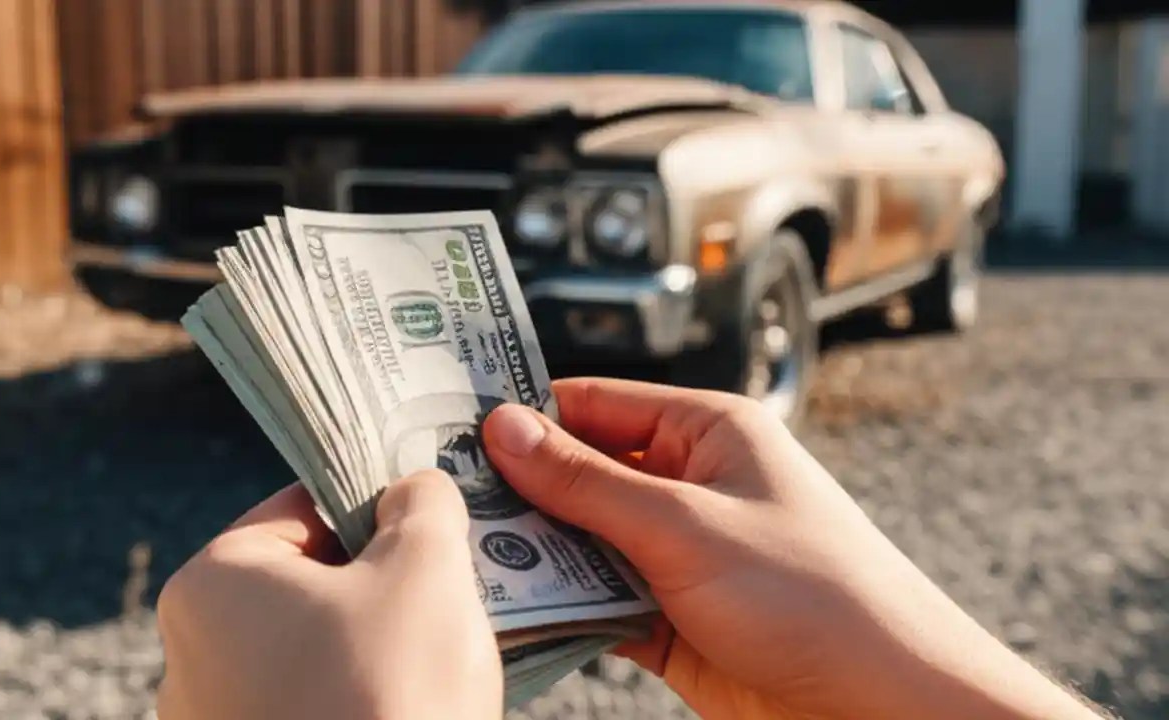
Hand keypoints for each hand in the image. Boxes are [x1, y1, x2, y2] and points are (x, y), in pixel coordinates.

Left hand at [156, 470, 500, 719]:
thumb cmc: (394, 692)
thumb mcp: (426, 567)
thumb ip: (423, 503)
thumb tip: (414, 491)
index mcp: (210, 584)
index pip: (303, 508)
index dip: (378, 506)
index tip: (434, 526)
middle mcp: (188, 655)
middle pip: (307, 580)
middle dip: (380, 580)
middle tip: (447, 590)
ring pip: (311, 648)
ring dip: (374, 642)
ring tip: (435, 657)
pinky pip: (310, 704)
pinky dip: (356, 698)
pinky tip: (408, 709)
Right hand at [483, 378, 1102, 719]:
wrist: (884, 704)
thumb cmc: (809, 592)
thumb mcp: (683, 525)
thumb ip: (585, 481)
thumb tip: (502, 427)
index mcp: (705, 432)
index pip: (594, 404)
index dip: (527, 415)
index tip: (449, 429)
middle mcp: (689, 485)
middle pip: (581, 474)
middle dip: (520, 491)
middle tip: (439, 501)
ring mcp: (680, 554)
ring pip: (583, 541)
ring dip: (534, 554)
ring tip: (457, 558)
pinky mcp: (672, 617)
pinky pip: (599, 598)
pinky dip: (561, 605)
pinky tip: (509, 612)